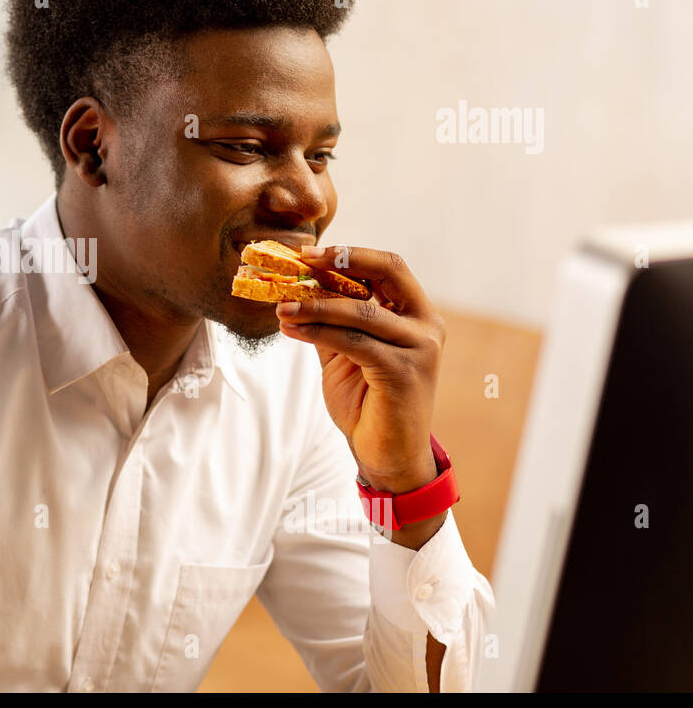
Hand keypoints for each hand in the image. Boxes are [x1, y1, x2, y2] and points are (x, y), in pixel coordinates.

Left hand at [274, 244, 445, 492]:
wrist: (386, 453)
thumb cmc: (367, 402)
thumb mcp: (347, 352)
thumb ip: (333, 320)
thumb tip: (297, 286)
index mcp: (417, 314)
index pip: (389, 267)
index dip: (350, 255)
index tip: (308, 254)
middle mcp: (426, 325)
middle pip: (388, 272)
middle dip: (342, 261)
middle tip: (300, 264)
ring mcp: (420, 348)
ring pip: (361, 311)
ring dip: (315, 305)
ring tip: (281, 307)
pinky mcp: (403, 372)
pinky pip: (353, 341)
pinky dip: (318, 332)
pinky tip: (292, 330)